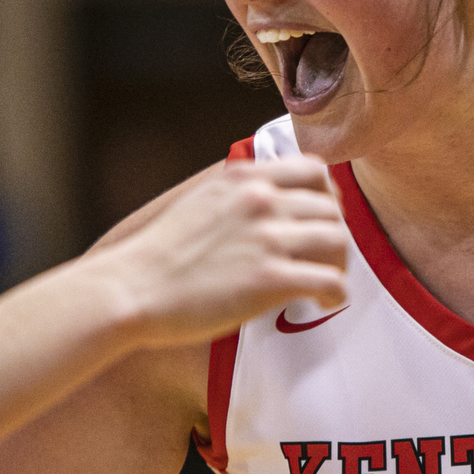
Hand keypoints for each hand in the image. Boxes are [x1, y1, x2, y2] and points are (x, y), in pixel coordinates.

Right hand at [96, 157, 348, 347]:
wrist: (134, 289)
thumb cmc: (160, 255)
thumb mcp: (201, 200)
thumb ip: (238, 194)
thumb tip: (269, 201)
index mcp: (244, 179)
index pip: (313, 169)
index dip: (327, 195)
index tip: (323, 217)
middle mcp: (261, 201)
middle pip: (330, 209)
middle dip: (334, 234)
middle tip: (325, 259)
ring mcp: (268, 238)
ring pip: (337, 240)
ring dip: (339, 263)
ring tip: (326, 281)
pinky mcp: (271, 278)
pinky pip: (330, 281)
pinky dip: (336, 294)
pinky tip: (323, 304)